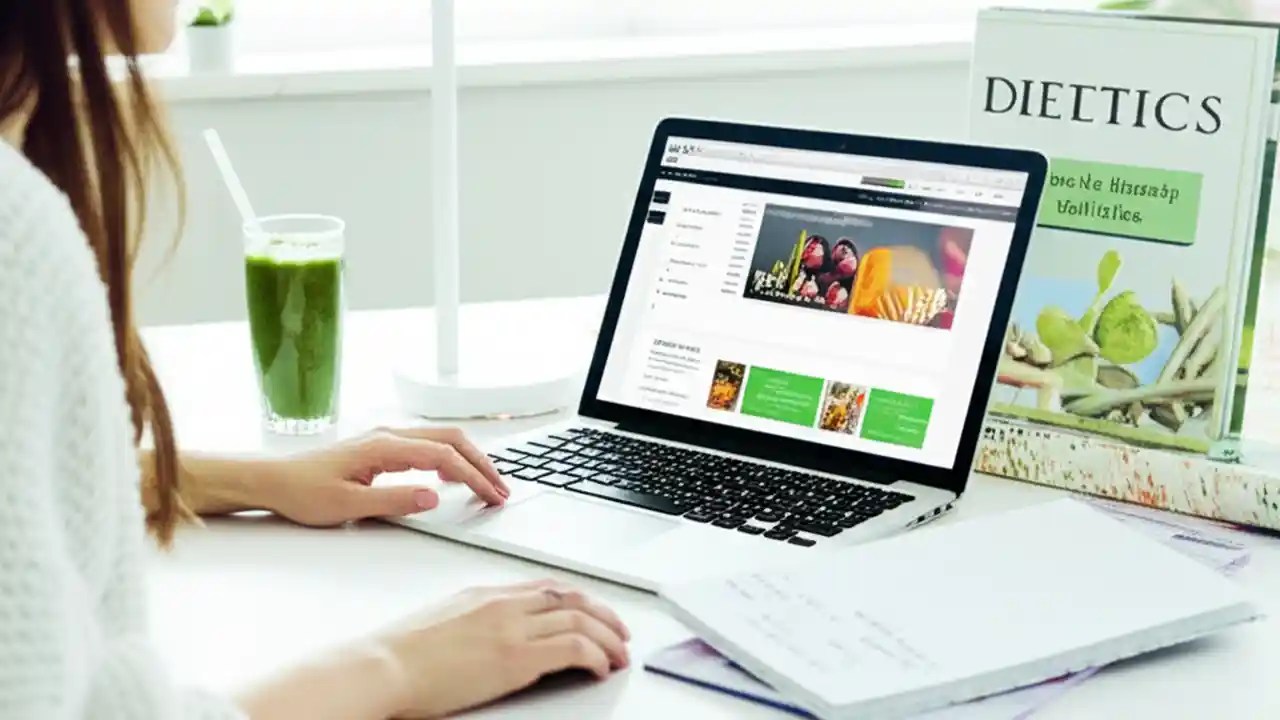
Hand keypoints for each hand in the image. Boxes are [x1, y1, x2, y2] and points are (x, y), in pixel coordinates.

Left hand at [262, 427, 509, 525]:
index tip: (492, 496)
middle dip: (481, 464)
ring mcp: (385, 438)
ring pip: (441, 439)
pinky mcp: (381, 447)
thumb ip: (394, 500)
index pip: (444, 457)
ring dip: (468, 459)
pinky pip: (427, 445)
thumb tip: (434, 497)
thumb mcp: (348, 506)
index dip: (473, 477)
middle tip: (501, 489)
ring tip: (486, 483)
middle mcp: (388, 436)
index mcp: (384, 447)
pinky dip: (450, 457)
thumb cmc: (303, 492)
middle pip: (451, 440)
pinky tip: (452, 476)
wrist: (272, 479)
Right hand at [379, 579, 630, 718]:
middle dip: (605, 614)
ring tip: (620, 654)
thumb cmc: (399, 654)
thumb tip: (491, 635)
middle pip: (573, 597)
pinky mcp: (517, 658)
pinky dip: (597, 656)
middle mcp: (504, 604)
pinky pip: (575, 647)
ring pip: (582, 618)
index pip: (547, 587)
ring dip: (609, 637)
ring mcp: (512, 628)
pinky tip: (601, 668)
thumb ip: (474, 620)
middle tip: (620, 633)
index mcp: (486, 594)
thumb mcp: (442, 621)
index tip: (594, 612)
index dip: (579, 599)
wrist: (382, 667)